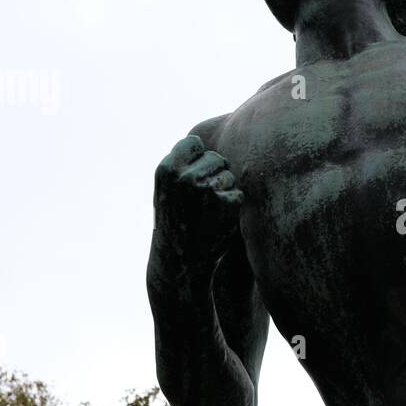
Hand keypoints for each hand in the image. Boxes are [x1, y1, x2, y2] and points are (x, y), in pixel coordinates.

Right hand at [152, 134, 243, 272]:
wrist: (180, 262)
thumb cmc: (174, 223)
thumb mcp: (167, 190)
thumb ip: (182, 165)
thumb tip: (206, 143)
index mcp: (167, 170)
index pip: (195, 143)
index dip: (199, 157)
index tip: (196, 174)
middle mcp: (185, 177)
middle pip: (217, 158)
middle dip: (215, 174)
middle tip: (203, 199)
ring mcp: (207, 190)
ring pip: (229, 175)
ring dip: (224, 190)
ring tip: (208, 212)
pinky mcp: (227, 204)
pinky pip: (238, 194)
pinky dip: (233, 207)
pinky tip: (218, 221)